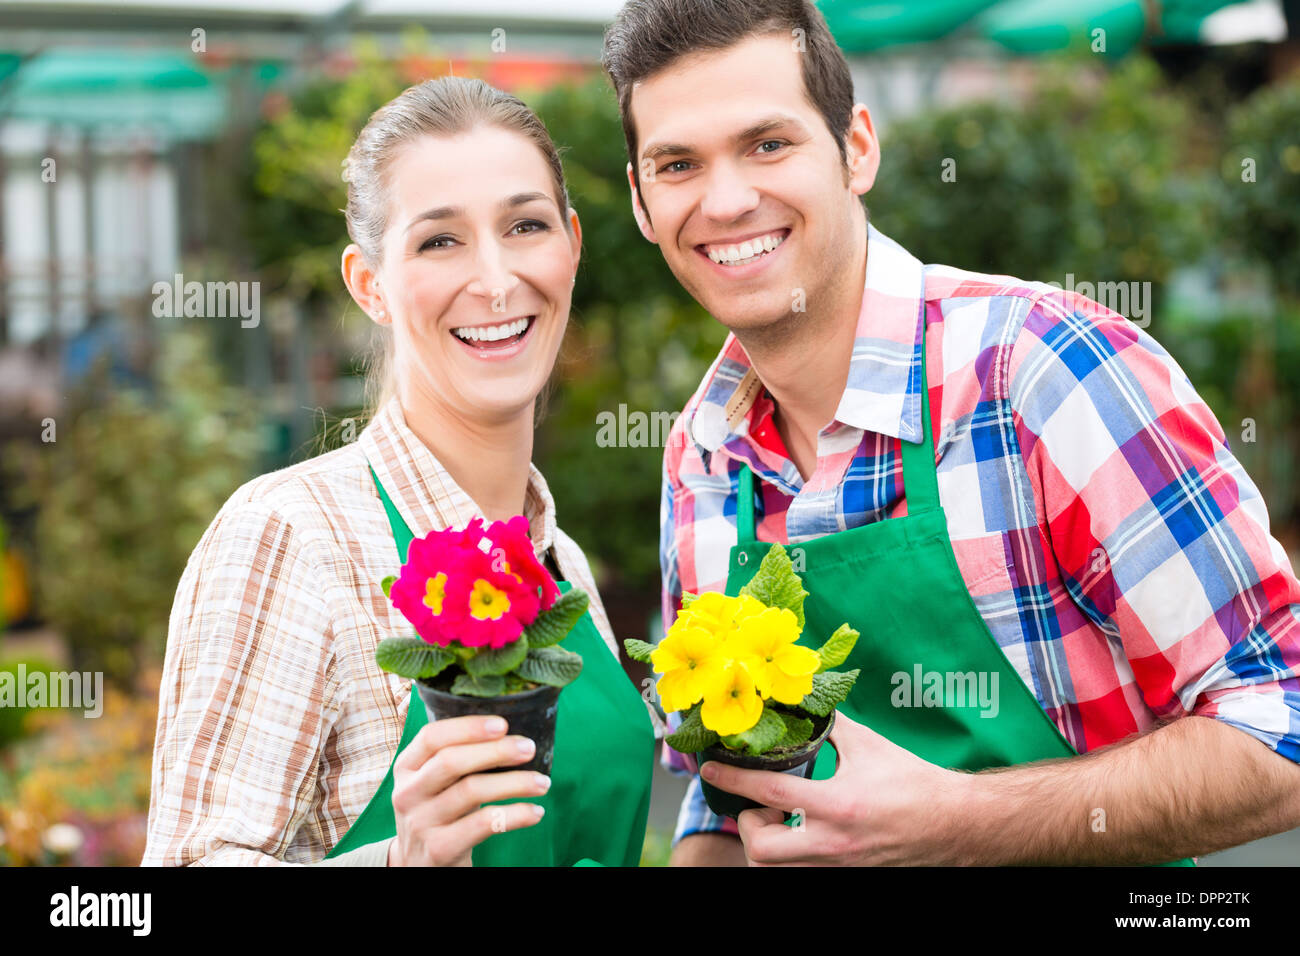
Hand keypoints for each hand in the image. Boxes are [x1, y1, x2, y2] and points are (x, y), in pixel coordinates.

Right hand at [387, 715, 549, 865]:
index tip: (503, 724)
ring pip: (471, 791)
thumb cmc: (439, 811)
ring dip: (515, 783)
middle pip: (451, 761)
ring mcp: (421, 822)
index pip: (431, 736)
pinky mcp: (439, 848)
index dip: (468, 727)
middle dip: (496, 751)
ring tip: (543, 782)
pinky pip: (483, 824)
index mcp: (406, 767)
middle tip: (528, 748)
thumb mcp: (435, 782)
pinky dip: (515, 815)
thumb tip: (511, 735)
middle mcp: (407, 793)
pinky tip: (535, 812)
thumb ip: (458, 758)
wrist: (418, 864)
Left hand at [700, 710, 968, 865]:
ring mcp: (837, 866)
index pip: (769, 792)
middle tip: (756, 806)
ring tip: (777, 819)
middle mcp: (833, 843)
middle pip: (761, 851)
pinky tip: (797, 832)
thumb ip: (829, 725)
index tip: (709, 767)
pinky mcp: (844, 876)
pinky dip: (788, 854)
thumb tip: (800, 702)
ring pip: (775, 869)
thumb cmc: (914, 782)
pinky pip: (800, 871)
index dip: (733, 778)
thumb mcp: (868, 745)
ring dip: (765, 844)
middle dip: (747, 826)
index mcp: (838, 804)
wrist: (953, 824)